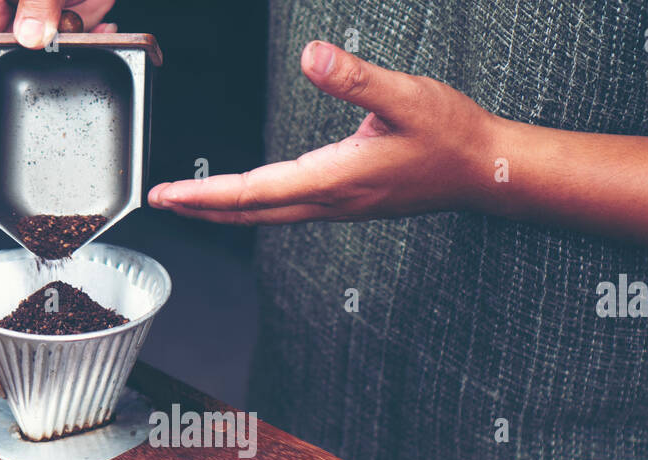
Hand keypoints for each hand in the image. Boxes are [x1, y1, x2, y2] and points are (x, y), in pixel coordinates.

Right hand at [0, 0, 117, 149]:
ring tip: (80, 84)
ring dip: (68, 68)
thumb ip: (35, 2)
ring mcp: (41, 13)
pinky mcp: (71, 9)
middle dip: (21, 93)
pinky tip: (106, 42)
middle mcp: (7, 11)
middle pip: (3, 67)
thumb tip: (31, 38)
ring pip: (48, 59)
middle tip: (31, 126)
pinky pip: (81, 40)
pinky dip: (96, 45)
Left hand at [148, 41, 494, 223]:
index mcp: (335, 178)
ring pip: (268, 215)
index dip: (205, 194)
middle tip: (162, 202)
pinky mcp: (348, 202)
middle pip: (251, 212)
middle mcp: (332, 200)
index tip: (168, 194)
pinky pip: (288, 210)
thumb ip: (356, 77)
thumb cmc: (451, 135)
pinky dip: (255, 206)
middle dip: (202, 208)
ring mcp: (339, 206)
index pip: (254, 191)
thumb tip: (312, 56)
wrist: (485, 170)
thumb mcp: (406, 95)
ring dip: (226, 210)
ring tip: (192, 202)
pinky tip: (248, 197)